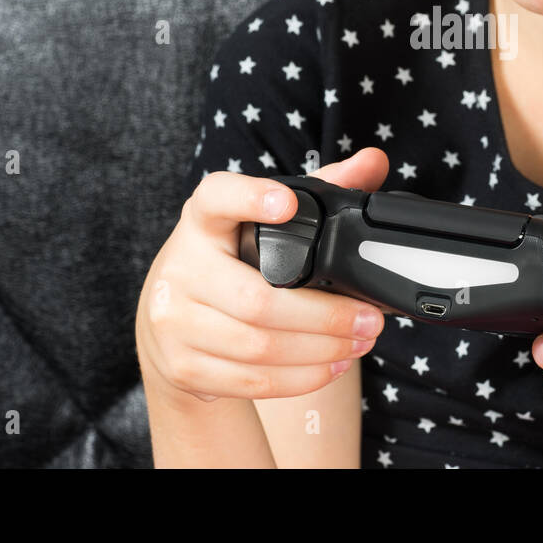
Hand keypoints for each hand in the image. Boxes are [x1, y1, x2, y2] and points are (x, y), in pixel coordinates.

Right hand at [136, 147, 390, 403]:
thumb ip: (322, 187)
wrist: (168, 324)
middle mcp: (181, 268)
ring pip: (259, 346)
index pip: (217, 199)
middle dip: (325, 316)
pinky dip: (300, 378)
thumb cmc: (230, 261)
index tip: (288, 202)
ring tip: (360, 342)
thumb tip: (374, 161)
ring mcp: (175, 322)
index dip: (250, 198)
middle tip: (370, 319)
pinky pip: (251, 380)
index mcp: (203, 220)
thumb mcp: (263, 220)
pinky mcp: (184, 367)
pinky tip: (331, 366)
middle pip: (257, 300)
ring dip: (321, 350)